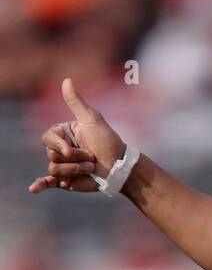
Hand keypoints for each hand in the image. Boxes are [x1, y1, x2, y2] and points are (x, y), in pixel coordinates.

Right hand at [29, 78, 125, 194]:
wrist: (119, 167)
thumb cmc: (108, 141)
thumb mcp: (92, 119)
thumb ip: (76, 103)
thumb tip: (66, 80)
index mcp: (63, 134)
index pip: (47, 138)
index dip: (57, 145)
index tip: (69, 149)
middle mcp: (61, 149)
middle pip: (51, 154)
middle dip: (72, 157)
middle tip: (91, 157)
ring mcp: (63, 166)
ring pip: (54, 169)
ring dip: (74, 169)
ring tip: (90, 167)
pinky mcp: (67, 181)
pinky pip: (49, 182)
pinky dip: (40, 185)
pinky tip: (34, 189)